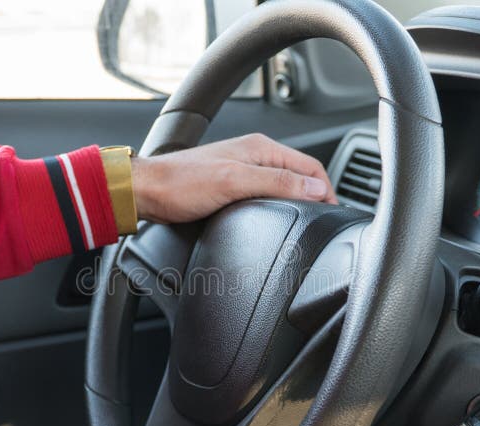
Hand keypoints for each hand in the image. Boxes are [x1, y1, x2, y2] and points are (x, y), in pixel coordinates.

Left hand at [132, 134, 337, 223]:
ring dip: (298, 200)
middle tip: (325, 221)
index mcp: (260, 149)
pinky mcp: (231, 187)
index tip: (334, 214)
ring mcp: (242, 171)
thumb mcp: (233, 182)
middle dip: (317, 195)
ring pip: (283, 186)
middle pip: (299, 176)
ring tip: (307, 220)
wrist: (145, 193)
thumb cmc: (179, 184)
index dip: (327, 190)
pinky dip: (278, 205)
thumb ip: (276, 182)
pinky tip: (277, 218)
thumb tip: (315, 188)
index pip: (310, 167)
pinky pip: (266, 194)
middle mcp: (254, 157)